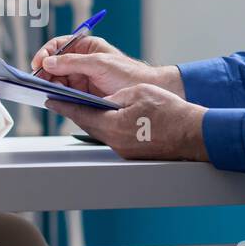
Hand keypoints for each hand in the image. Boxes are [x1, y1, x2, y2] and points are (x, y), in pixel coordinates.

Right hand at [32, 38, 185, 98]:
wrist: (144, 92)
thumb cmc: (128, 73)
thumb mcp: (99, 63)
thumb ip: (73, 62)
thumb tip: (48, 62)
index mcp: (86, 47)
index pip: (59, 46)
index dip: (46, 53)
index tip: (38, 63)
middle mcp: (81, 62)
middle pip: (54, 64)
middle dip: (44, 71)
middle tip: (36, 80)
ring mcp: (81, 78)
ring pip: (57, 79)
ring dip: (48, 84)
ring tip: (41, 89)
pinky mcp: (82, 94)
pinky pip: (64, 93)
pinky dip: (56, 95)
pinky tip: (52, 98)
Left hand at [46, 84, 207, 160]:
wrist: (194, 134)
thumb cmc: (170, 111)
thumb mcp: (138, 92)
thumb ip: (115, 95)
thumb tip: (103, 100)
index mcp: (113, 126)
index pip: (81, 114)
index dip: (64, 105)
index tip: (50, 100)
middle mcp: (115, 141)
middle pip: (88, 125)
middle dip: (76, 112)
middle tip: (63, 101)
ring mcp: (124, 150)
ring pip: (101, 131)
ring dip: (92, 120)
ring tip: (84, 107)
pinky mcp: (133, 152)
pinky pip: (114, 137)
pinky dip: (107, 126)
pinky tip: (109, 118)